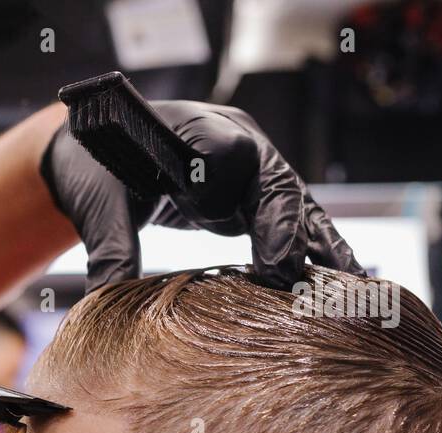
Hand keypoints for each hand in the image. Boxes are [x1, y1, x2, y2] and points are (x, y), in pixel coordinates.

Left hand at [42, 99, 363, 289]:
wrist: (96, 154)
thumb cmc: (98, 169)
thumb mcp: (100, 204)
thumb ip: (110, 246)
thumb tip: (109, 296)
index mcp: (196, 129)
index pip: (231, 152)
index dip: (233, 198)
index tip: (230, 239)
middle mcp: (236, 141)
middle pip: (278, 184)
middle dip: (287, 234)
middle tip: (285, 282)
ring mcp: (252, 168)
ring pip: (296, 206)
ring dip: (317, 247)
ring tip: (345, 289)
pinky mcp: (254, 195)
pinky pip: (292, 222)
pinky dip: (312, 250)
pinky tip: (339, 283)